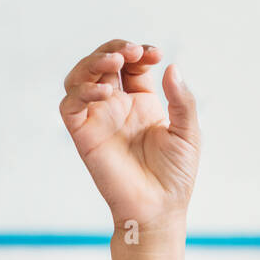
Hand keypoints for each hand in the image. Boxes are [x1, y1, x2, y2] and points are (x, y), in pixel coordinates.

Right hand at [59, 40, 199, 229]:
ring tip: (116, 61)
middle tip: (133, 52)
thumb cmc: (174, 178)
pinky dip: (83, 91)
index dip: (140, 52)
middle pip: (103, 63)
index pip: (132, 65)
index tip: (156, 54)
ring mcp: (98, 120)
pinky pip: (71, 105)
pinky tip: (106, 92)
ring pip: (80, 77)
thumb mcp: (188, 133)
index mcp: (140, 103)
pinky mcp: (84, 136)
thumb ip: (182, 100)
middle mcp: (116, 107)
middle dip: (116, 49)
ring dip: (94, 61)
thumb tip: (172, 67)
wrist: (159, 211)